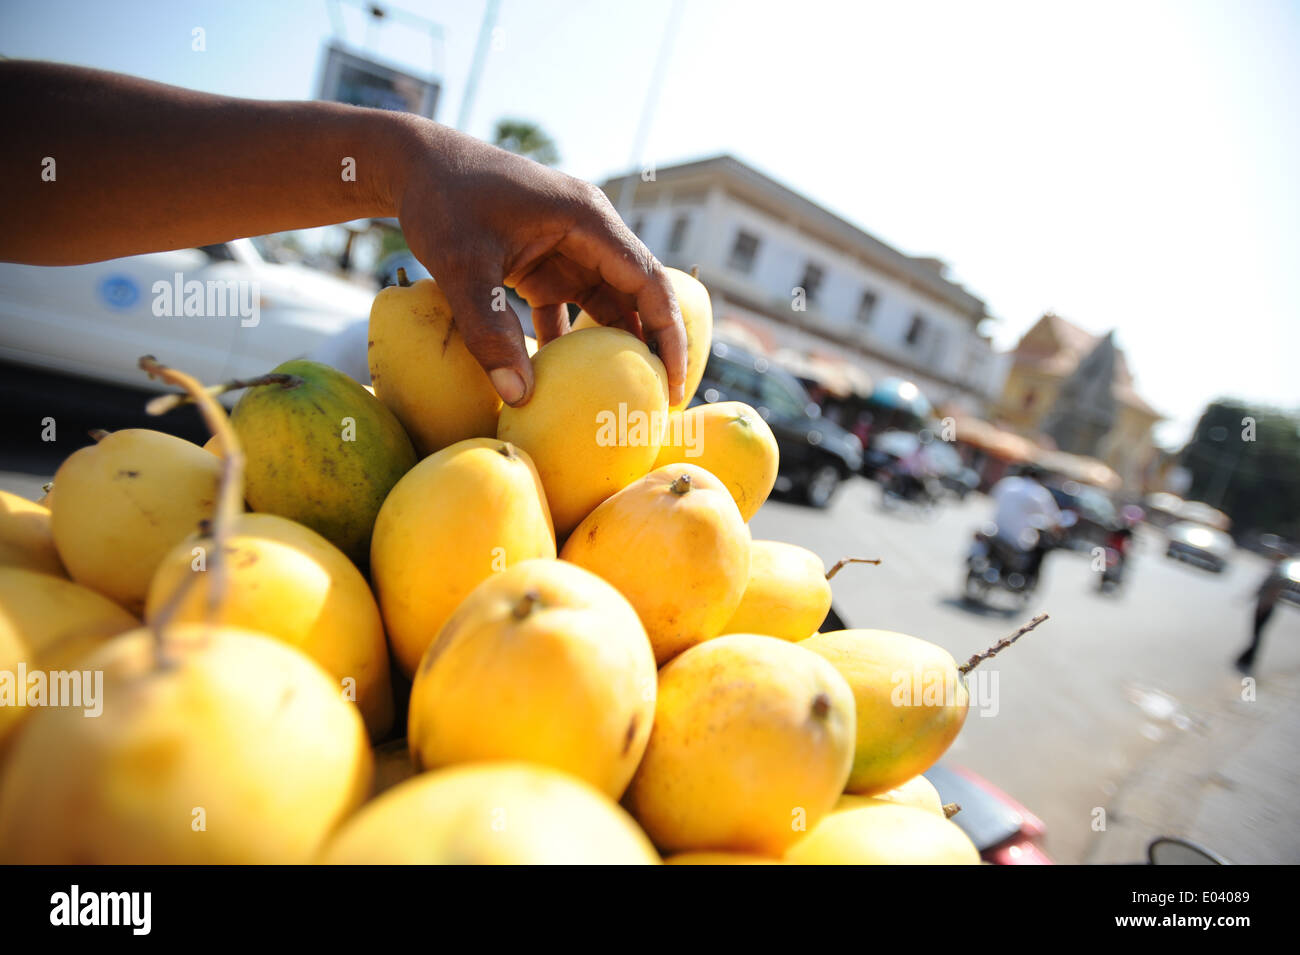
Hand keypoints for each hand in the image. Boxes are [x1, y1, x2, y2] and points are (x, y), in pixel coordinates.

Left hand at [391, 119, 686, 406]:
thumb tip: (519, 397)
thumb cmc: (442, 199)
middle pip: (639, 296)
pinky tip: (568, 384)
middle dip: (653, 347)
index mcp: (587, 219)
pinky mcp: (546, 264)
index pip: (649, 282)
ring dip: (616, 348)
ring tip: (624, 399)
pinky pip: (573, 309)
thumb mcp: (461, 265)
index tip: (673, 383)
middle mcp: (589, 232)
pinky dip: (573, 344)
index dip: (669, 335)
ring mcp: (569, 248)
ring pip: (610, 304)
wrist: (413, 165)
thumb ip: (488, 331)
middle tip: (658, 405)